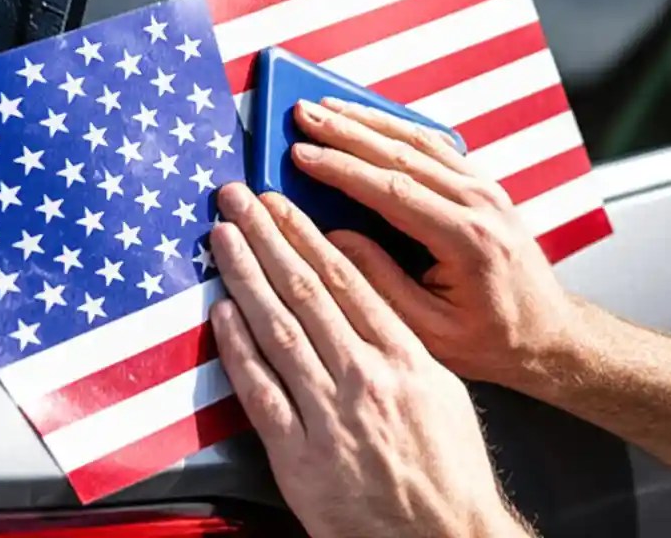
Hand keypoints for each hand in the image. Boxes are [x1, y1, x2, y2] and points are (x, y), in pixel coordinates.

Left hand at [209, 183, 528, 537]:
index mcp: (406, 358)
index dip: (305, 236)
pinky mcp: (299, 457)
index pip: (347, 280)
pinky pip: (260, 391)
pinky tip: (222, 310)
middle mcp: (365, 379)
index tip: (279, 205)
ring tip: (222, 237)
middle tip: (237, 200)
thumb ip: (400, 340)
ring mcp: (329, 417)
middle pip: (305, 293)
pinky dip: (238, 346)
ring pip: (278, 329)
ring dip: (245, 276)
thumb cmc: (447, 471)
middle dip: (266, 238)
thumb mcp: (443, 390)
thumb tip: (362, 295)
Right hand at [289, 98, 587, 392]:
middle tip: (303, 114)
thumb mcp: (429, 329)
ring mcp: (487, 190)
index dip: (342, 169)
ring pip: (419, 141)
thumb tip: (332, 239)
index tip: (301, 153)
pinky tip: (369, 119)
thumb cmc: (492, 341)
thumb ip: (380, 282)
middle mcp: (481, 204)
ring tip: (326, 107)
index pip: (392, 191)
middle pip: (403, 155)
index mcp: (468, 240)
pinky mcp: (484, 187)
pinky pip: (436, 146)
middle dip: (346, 131)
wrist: (549, 336)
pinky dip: (397, 128)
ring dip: (368, 121)